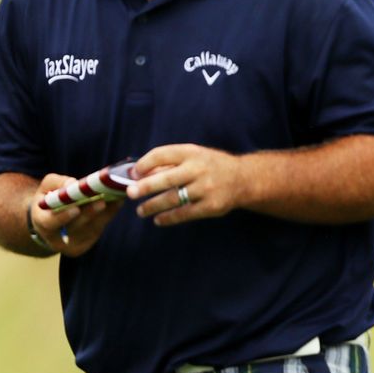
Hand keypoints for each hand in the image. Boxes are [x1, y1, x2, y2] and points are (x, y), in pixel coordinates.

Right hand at [31, 173, 120, 255]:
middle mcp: (56, 238)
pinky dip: (110, 214)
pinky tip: (118, 202)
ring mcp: (72, 244)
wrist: (51, 221)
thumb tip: (73, 183)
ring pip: (91, 228)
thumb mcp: (46, 188)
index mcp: (42, 223)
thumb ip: (56, 183)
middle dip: (89, 213)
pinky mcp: (86, 244)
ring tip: (117, 197)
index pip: (50, 223)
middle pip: (75, 226)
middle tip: (102, 201)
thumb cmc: (49, 200)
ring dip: (106, 212)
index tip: (75, 208)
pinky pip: (100, 228)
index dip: (63, 217)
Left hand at [129, 144, 251, 225]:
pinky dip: (168, 218)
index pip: (162, 154)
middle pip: (166, 178)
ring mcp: (205, 188)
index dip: (144, 164)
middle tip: (130, 193)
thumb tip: (140, 174)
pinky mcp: (211, 206)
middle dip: (145, 187)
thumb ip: (170, 162)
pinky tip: (158, 220)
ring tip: (141, 211)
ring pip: (172, 199)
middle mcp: (198, 169)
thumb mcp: (194, 156)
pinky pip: (184, 214)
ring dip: (153, 206)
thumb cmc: (211, 166)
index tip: (133, 173)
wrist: (243, 179)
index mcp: (191, 152)